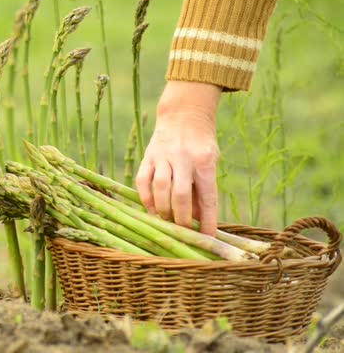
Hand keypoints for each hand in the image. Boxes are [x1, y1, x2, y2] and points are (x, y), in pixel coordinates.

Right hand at [135, 81, 221, 235]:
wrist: (184, 115)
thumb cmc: (201, 145)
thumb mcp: (210, 164)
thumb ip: (202, 191)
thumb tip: (197, 222)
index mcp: (205, 162)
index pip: (207, 198)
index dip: (207, 221)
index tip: (207, 239)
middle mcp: (183, 158)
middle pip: (180, 195)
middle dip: (181, 219)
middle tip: (182, 231)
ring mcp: (163, 156)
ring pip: (160, 188)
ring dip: (162, 210)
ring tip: (167, 220)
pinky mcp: (148, 156)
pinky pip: (142, 181)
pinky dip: (146, 198)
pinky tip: (151, 208)